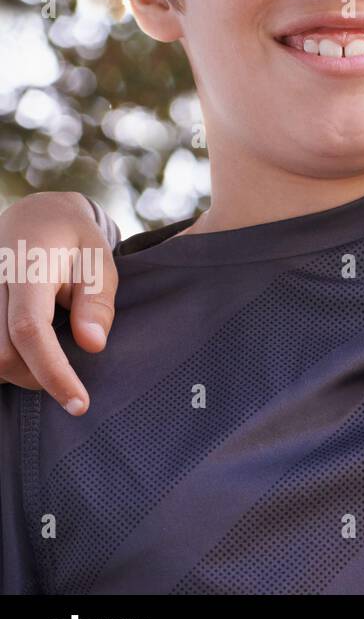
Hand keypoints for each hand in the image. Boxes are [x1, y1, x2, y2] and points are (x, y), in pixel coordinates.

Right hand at [0, 191, 118, 413]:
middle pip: (1, 354)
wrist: (35, 214)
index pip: (29, 330)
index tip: (79, 403)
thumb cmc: (74, 240)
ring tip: (48, 362)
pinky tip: (25, 354)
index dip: (52, 372)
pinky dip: (3, 361)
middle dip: (37, 377)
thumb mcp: (99, 260)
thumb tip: (92, 345)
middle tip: (70, 377)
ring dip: (17, 373)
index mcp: (26, 270)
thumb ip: (97, 301)